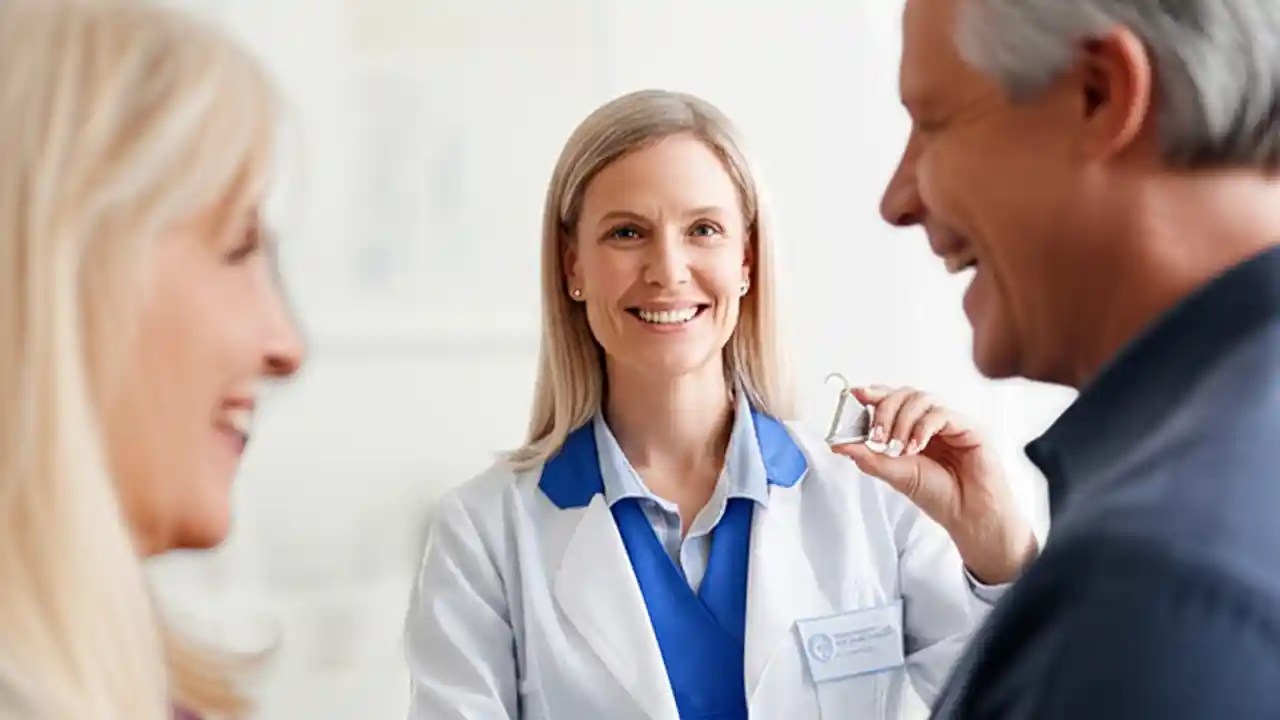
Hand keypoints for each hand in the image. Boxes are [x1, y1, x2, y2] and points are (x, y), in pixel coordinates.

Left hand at [831, 385, 1037, 584]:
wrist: (967, 516)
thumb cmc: (938, 495)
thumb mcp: (894, 474)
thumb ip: (867, 456)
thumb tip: (837, 443)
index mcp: (912, 428)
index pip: (891, 400)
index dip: (873, 394)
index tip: (855, 395)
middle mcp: (931, 421)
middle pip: (903, 393)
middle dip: (884, 410)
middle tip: (876, 436)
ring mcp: (950, 422)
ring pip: (921, 399)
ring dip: (902, 421)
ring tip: (897, 447)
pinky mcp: (969, 428)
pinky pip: (941, 414)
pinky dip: (922, 428)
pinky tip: (916, 448)